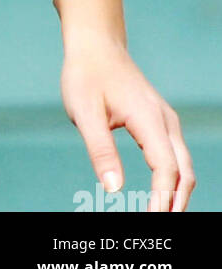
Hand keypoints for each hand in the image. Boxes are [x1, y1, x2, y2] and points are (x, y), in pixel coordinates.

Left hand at [61, 37, 194, 210]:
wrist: (95, 45)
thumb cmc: (86, 75)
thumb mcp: (84, 111)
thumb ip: (100, 149)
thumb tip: (113, 188)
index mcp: (148, 118)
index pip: (166, 168)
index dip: (162, 198)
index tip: (154, 218)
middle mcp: (164, 120)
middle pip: (183, 170)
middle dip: (177, 201)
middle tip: (162, 224)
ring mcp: (164, 119)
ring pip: (183, 164)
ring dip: (178, 192)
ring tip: (163, 215)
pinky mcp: (159, 120)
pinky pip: (174, 155)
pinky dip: (173, 178)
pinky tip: (161, 192)